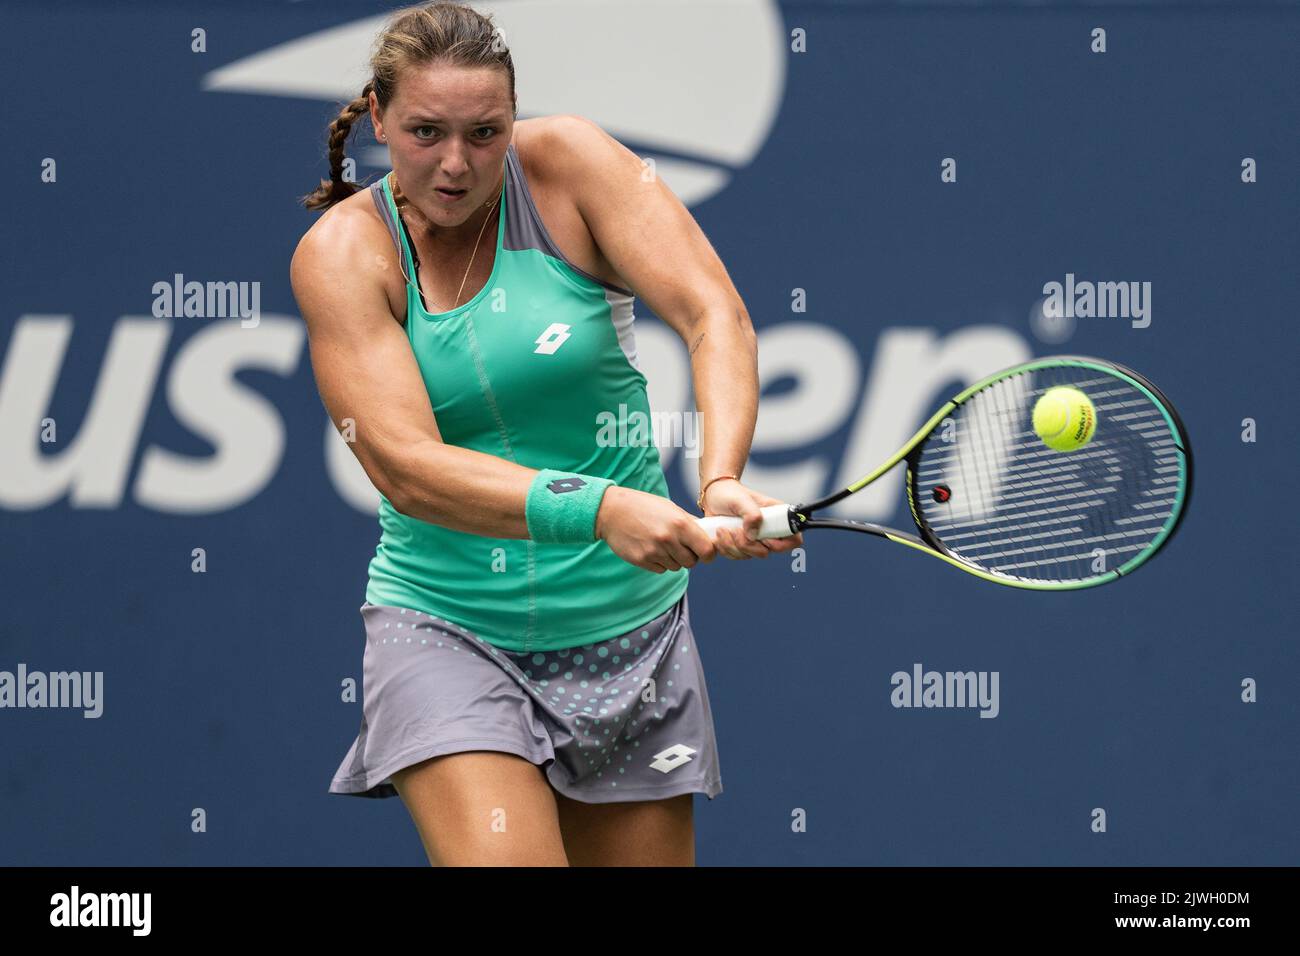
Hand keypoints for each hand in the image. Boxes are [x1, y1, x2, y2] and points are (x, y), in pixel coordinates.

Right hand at [595, 486, 717, 572]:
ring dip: (673, 559)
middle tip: (680, 546)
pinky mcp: (642, 560)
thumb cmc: (643, 506)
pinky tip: (650, 548)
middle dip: (689, 556)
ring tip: (661, 544)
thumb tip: (707, 535)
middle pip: (692, 562)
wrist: (611, 511)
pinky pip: (661, 569)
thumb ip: (689, 522)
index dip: (709, 553)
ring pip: (676, 567)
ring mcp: (654, 551)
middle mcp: (668, 539)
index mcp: (680, 524)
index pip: (706, 550)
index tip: (705, 552)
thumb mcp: (669, 508)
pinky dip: (659, 562)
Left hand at [700, 479, 804, 559]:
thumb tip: (753, 534)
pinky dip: (725, 548)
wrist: (713, 497)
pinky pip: (736, 556)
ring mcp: (754, 540)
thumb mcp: (741, 499)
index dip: (781, 544)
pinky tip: (719, 534)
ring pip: (749, 556)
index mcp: (776, 517)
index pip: (794, 538)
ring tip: (722, 528)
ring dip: (732, 545)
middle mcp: (768, 531)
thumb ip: (751, 514)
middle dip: (747, 545)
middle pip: (767, 552)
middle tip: (734, 530)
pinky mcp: (740, 546)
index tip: (763, 537)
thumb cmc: (730, 494)